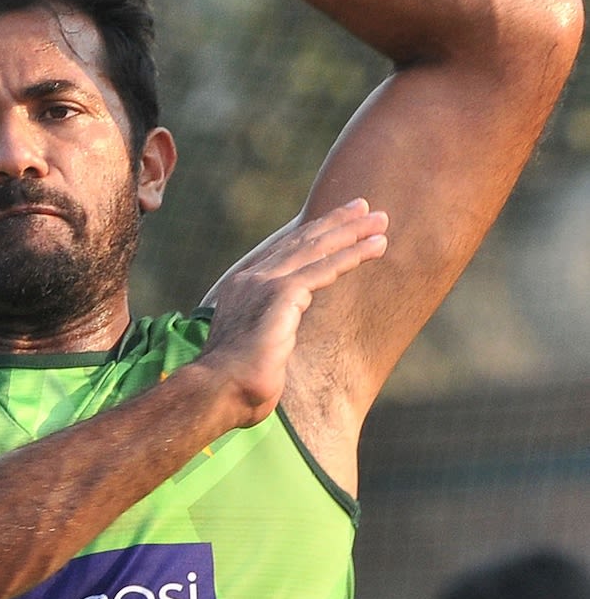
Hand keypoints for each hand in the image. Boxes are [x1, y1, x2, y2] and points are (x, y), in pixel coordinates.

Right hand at [197, 199, 388, 426]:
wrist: (217, 391)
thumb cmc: (233, 385)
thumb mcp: (251, 349)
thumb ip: (267, 334)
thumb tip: (278, 345)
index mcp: (241, 287)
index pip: (282, 252)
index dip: (312, 235)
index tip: (337, 223)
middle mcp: (251, 278)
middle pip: (301, 241)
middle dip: (336, 223)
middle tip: (365, 208)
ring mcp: (263, 283)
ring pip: (316, 248)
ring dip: (352, 232)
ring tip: (381, 220)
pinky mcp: (280, 294)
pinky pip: (323, 268)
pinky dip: (352, 255)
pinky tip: (376, 246)